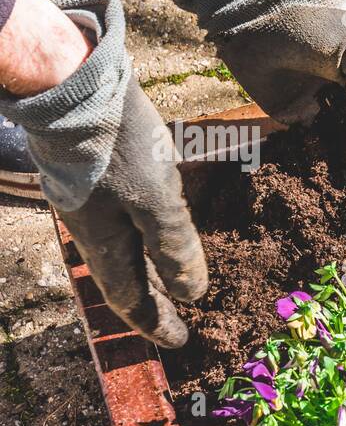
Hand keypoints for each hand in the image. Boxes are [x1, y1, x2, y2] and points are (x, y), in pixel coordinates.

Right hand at [0, 0, 206, 346]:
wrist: (72, 83)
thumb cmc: (115, 145)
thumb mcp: (156, 200)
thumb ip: (174, 248)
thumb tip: (193, 294)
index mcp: (103, 241)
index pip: (129, 298)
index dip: (155, 322)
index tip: (179, 342)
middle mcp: (92, 224)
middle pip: (125, 275)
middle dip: (154, 298)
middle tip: (181, 316)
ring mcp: (91, 196)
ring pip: (123, 246)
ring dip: (149, 266)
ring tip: (174, 276)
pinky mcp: (97, 170)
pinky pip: (124, 217)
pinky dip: (144, 233)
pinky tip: (157, 222)